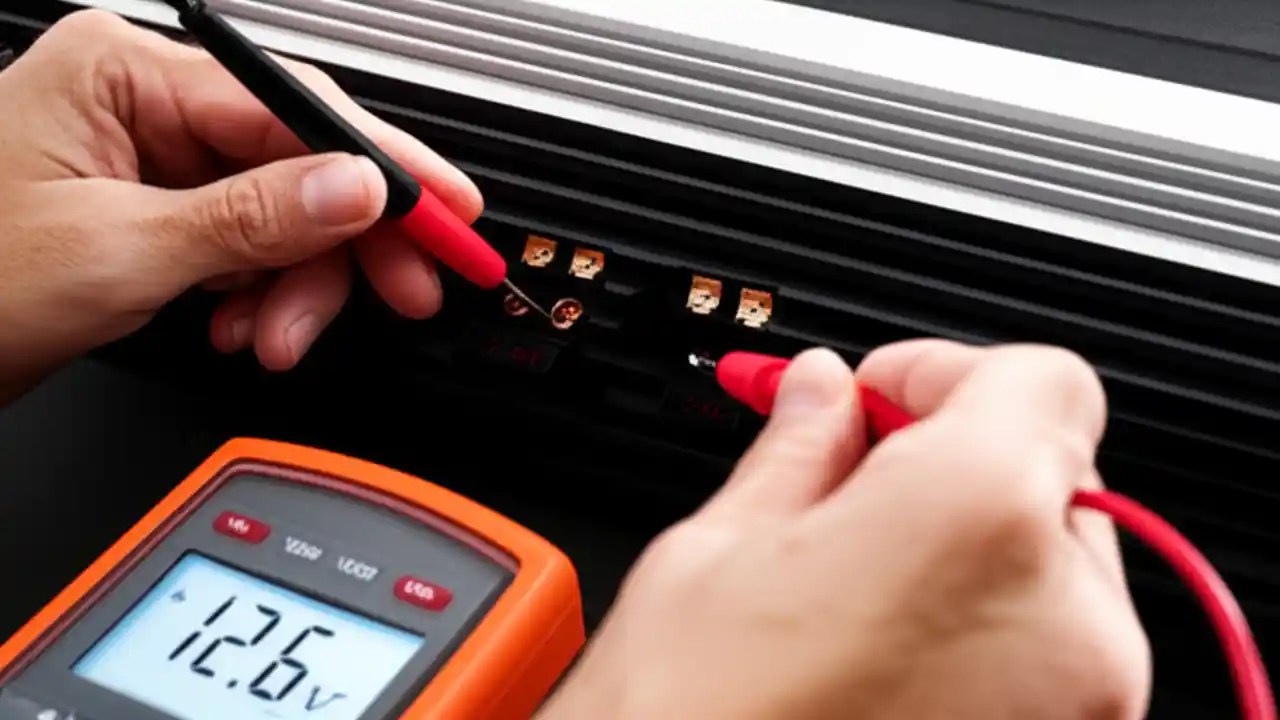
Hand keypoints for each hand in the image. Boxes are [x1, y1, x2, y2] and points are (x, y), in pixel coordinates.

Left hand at [0, 10, 480, 398]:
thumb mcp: (120, 253)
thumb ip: (253, 219)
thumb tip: (358, 188)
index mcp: (122, 71)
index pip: (294, 110)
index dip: (386, 169)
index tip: (451, 216)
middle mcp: (143, 101)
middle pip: (298, 162)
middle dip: (342, 245)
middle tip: (401, 293)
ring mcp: (153, 156)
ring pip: (283, 213)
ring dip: (295, 287)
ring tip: (272, 337)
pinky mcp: (160, 209)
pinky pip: (248, 242)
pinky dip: (260, 295)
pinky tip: (240, 326)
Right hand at [540, 341, 1151, 718]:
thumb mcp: (713, 556)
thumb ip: (798, 452)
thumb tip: (818, 394)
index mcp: (978, 520)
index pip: (1040, 379)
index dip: (946, 373)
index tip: (877, 398)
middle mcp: (1067, 624)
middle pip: (1051, 474)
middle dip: (952, 463)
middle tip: (848, 486)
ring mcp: (1082, 712)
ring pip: (1053, 576)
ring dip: (966, 557)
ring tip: (850, 590)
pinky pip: (1049, 663)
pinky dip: (980, 638)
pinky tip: (878, 654)